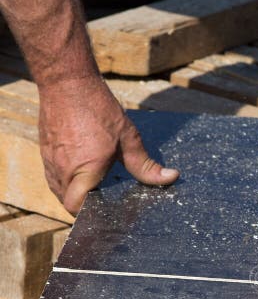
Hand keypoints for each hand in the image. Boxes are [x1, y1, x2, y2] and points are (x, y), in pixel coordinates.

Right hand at [38, 76, 179, 214]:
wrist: (67, 82)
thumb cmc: (98, 109)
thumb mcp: (128, 138)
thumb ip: (146, 165)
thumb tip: (171, 177)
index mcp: (84, 170)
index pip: (76, 207)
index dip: (89, 215)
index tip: (106, 214)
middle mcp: (63, 169)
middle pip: (68, 203)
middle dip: (84, 208)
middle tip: (103, 207)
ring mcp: (50, 161)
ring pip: (59, 191)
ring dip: (74, 195)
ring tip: (94, 193)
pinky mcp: (45, 152)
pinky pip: (53, 176)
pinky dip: (66, 182)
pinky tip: (81, 175)